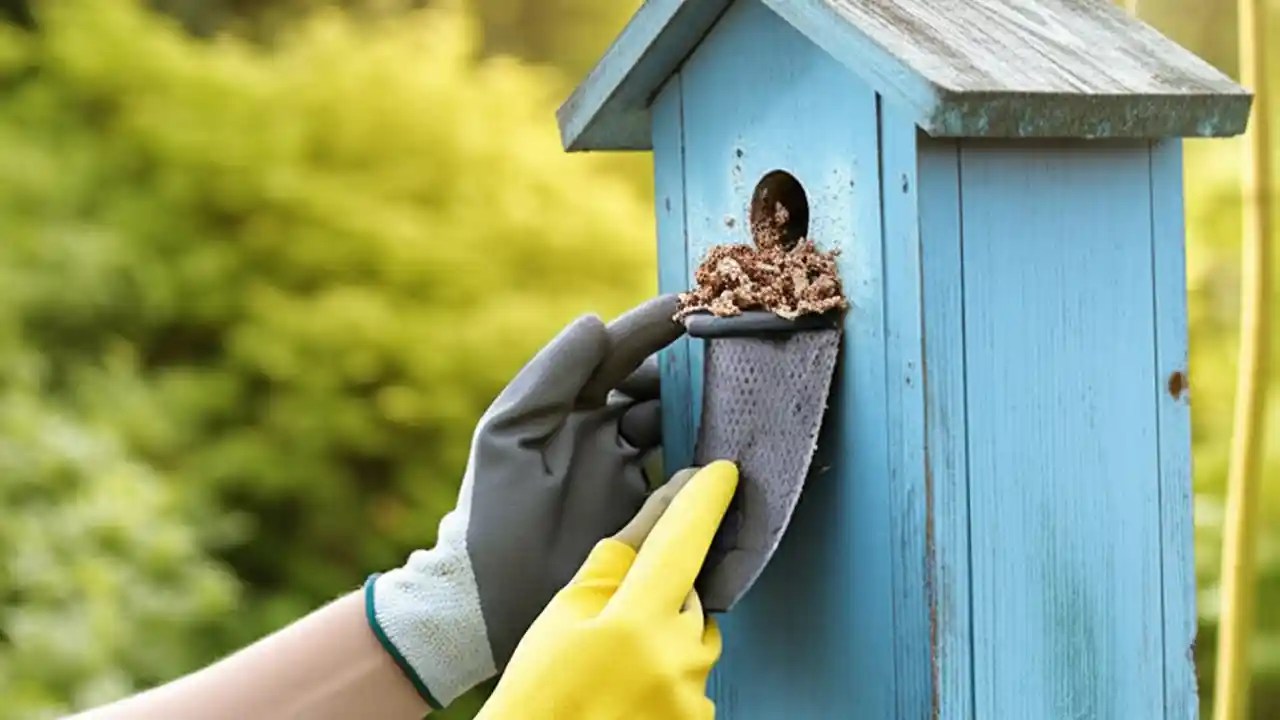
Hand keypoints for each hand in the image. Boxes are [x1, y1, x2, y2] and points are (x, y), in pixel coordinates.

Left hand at [365, 295, 685, 708]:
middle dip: (684, 371)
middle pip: (654, 388)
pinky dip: (704, 461)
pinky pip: (684, 477)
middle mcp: (600, 434)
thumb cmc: (493, 515)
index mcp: (566, 409)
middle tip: (721, 357)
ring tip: (727, 399)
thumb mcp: (510, 435)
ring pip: (674, 427)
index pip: (615, 355)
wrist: (495, 605)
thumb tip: (597, 322)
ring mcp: (626, 472)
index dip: (650, 329)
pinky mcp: (648, 512)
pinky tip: (725, 451)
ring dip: (698, 412)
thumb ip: (550, 376)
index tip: (686, 305)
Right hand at [475, 461, 738, 719]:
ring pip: (695, 640)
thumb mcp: (564, 614)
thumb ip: (615, 565)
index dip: (703, 502)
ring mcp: (693, 699)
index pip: (682, 543)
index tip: (723, 473)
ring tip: (614, 670)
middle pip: (690, 598)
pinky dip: (669, 678)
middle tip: (610, 628)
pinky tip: (628, 695)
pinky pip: (694, 680)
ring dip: (668, 639)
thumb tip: (659, 518)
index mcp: (637, 624)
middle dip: (661, 597)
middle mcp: (678, 661)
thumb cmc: (538, 691)